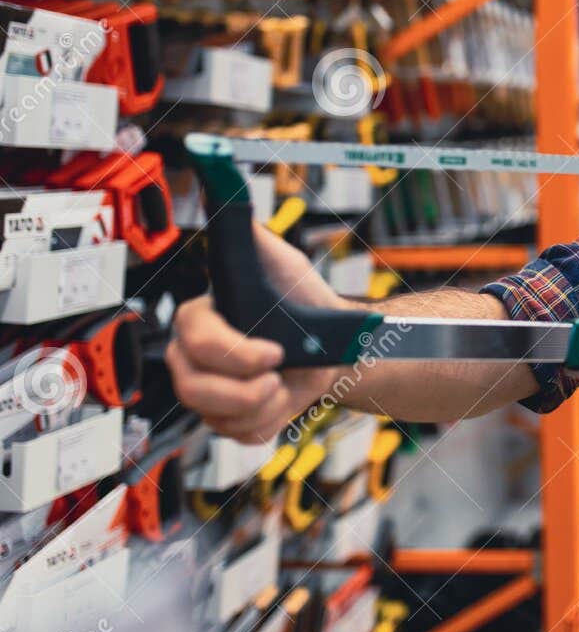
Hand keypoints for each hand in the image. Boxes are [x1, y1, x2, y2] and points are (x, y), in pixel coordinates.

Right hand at [166, 223, 343, 443]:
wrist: (332, 344)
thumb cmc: (303, 300)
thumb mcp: (282, 262)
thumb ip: (252, 237)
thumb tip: (231, 197)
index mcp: (199, 318)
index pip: (195, 340)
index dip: (234, 353)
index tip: (275, 354)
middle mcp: (192, 357)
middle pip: (193, 388)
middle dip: (245, 391)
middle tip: (279, 379)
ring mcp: (206, 390)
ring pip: (215, 417)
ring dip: (262, 408)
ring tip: (284, 387)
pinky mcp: (226, 418)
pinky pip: (236, 435)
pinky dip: (266, 425)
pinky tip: (281, 402)